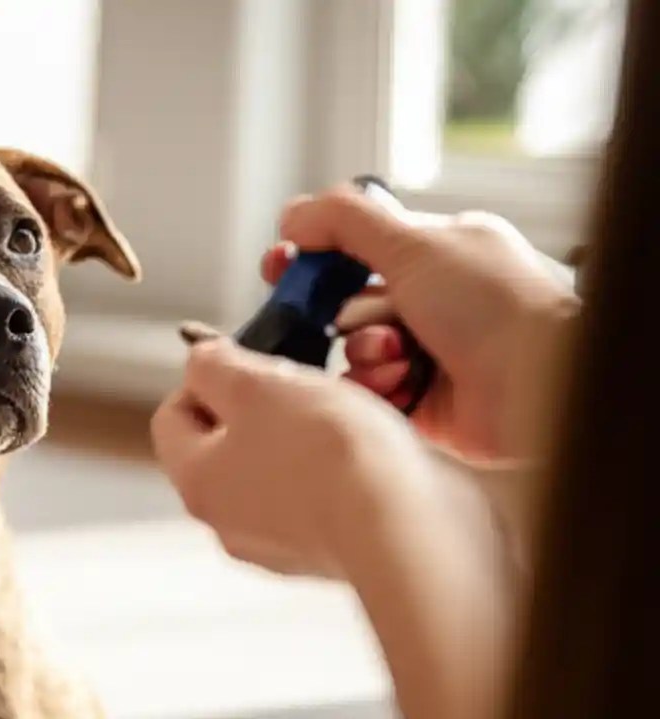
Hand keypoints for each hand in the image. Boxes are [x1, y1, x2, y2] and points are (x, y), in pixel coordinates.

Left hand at [150, 336, 433, 576]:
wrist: (414, 528)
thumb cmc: (328, 451)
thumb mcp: (255, 385)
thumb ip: (214, 366)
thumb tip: (200, 362)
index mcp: (197, 484)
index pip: (172, 416)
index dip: (205, 377)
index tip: (249, 360)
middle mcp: (231, 523)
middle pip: (227, 442)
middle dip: (260, 401)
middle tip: (299, 380)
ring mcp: (285, 545)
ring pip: (280, 465)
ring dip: (305, 430)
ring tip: (343, 408)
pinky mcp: (339, 550)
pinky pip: (326, 492)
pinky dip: (341, 464)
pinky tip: (373, 447)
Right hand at [265, 188, 578, 458]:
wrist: (539, 390)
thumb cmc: (495, 309)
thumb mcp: (414, 242)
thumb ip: (344, 219)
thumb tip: (292, 214)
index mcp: (438, 251)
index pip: (357, 243)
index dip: (313, 253)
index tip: (281, 263)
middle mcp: (431, 300)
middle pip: (345, 299)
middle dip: (335, 308)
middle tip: (324, 316)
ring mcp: (426, 351)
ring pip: (352, 348)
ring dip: (363, 350)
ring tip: (396, 355)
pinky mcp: (419, 401)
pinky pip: (367, 391)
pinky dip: (375, 386)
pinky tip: (401, 383)